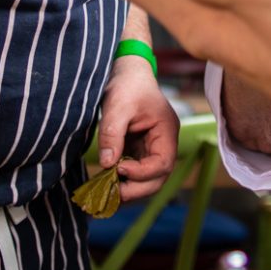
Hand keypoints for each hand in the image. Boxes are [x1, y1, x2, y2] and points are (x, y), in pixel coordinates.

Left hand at [98, 56, 179, 201]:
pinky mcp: (138, 150)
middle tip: (111, 196)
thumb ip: (113, 134)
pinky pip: (133, 172)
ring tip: (104, 198)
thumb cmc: (127, 84)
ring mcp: (151, 148)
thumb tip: (107, 164)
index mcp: (166, 131)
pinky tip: (104, 187)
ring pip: (146, 180)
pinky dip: (121, 182)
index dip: (142, 173)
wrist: (126, 70)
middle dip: (135, 189)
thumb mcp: (118, 105)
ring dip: (128, 190)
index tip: (119, 169)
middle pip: (157, 178)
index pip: (162, 163)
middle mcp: (163, 143)